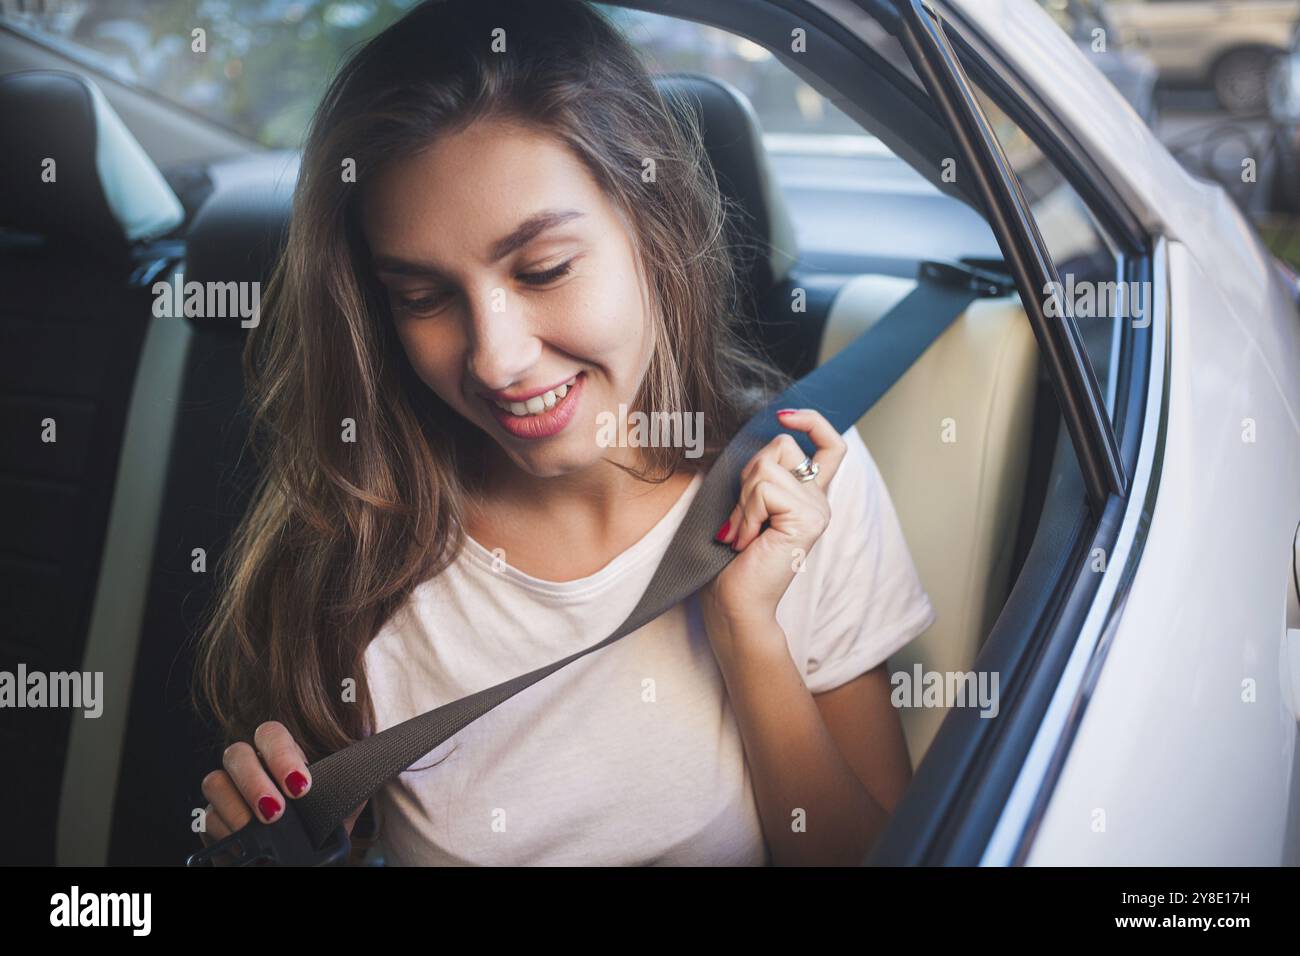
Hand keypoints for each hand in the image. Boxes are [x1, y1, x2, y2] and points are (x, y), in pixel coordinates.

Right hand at [197, 720, 365, 864]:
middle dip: (255, 782)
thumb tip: (376, 758)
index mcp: (283, 754)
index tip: (301, 786)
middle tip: (276, 812)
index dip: (282, 756)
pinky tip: (242, 845)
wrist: (308, 859)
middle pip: (236, 754)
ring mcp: (229, 792)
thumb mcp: (344, 800)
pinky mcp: (213, 820)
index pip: (271, 733)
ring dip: (235, 807)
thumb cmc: (324, 824)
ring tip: (257, 830)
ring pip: (214, 782)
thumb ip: (353, 778)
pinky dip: (222, 832)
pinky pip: (205, 819)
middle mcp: (251, 767)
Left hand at [701, 408, 847, 635]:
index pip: (831, 445)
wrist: (735, 603)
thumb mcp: (745, 504)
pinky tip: (749, 540)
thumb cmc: (731, 559)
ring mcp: (817, 509)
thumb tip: (757, 436)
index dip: (811, 421)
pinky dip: (747, 512)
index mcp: (807, 496)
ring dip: (743, 499)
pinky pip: (765, 487)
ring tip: (745, 533)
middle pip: (781, 446)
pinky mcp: (808, 518)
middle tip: (742, 519)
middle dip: (747, 476)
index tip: (784, 415)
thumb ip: (760, 474)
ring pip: (767, 466)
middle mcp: (819, 500)